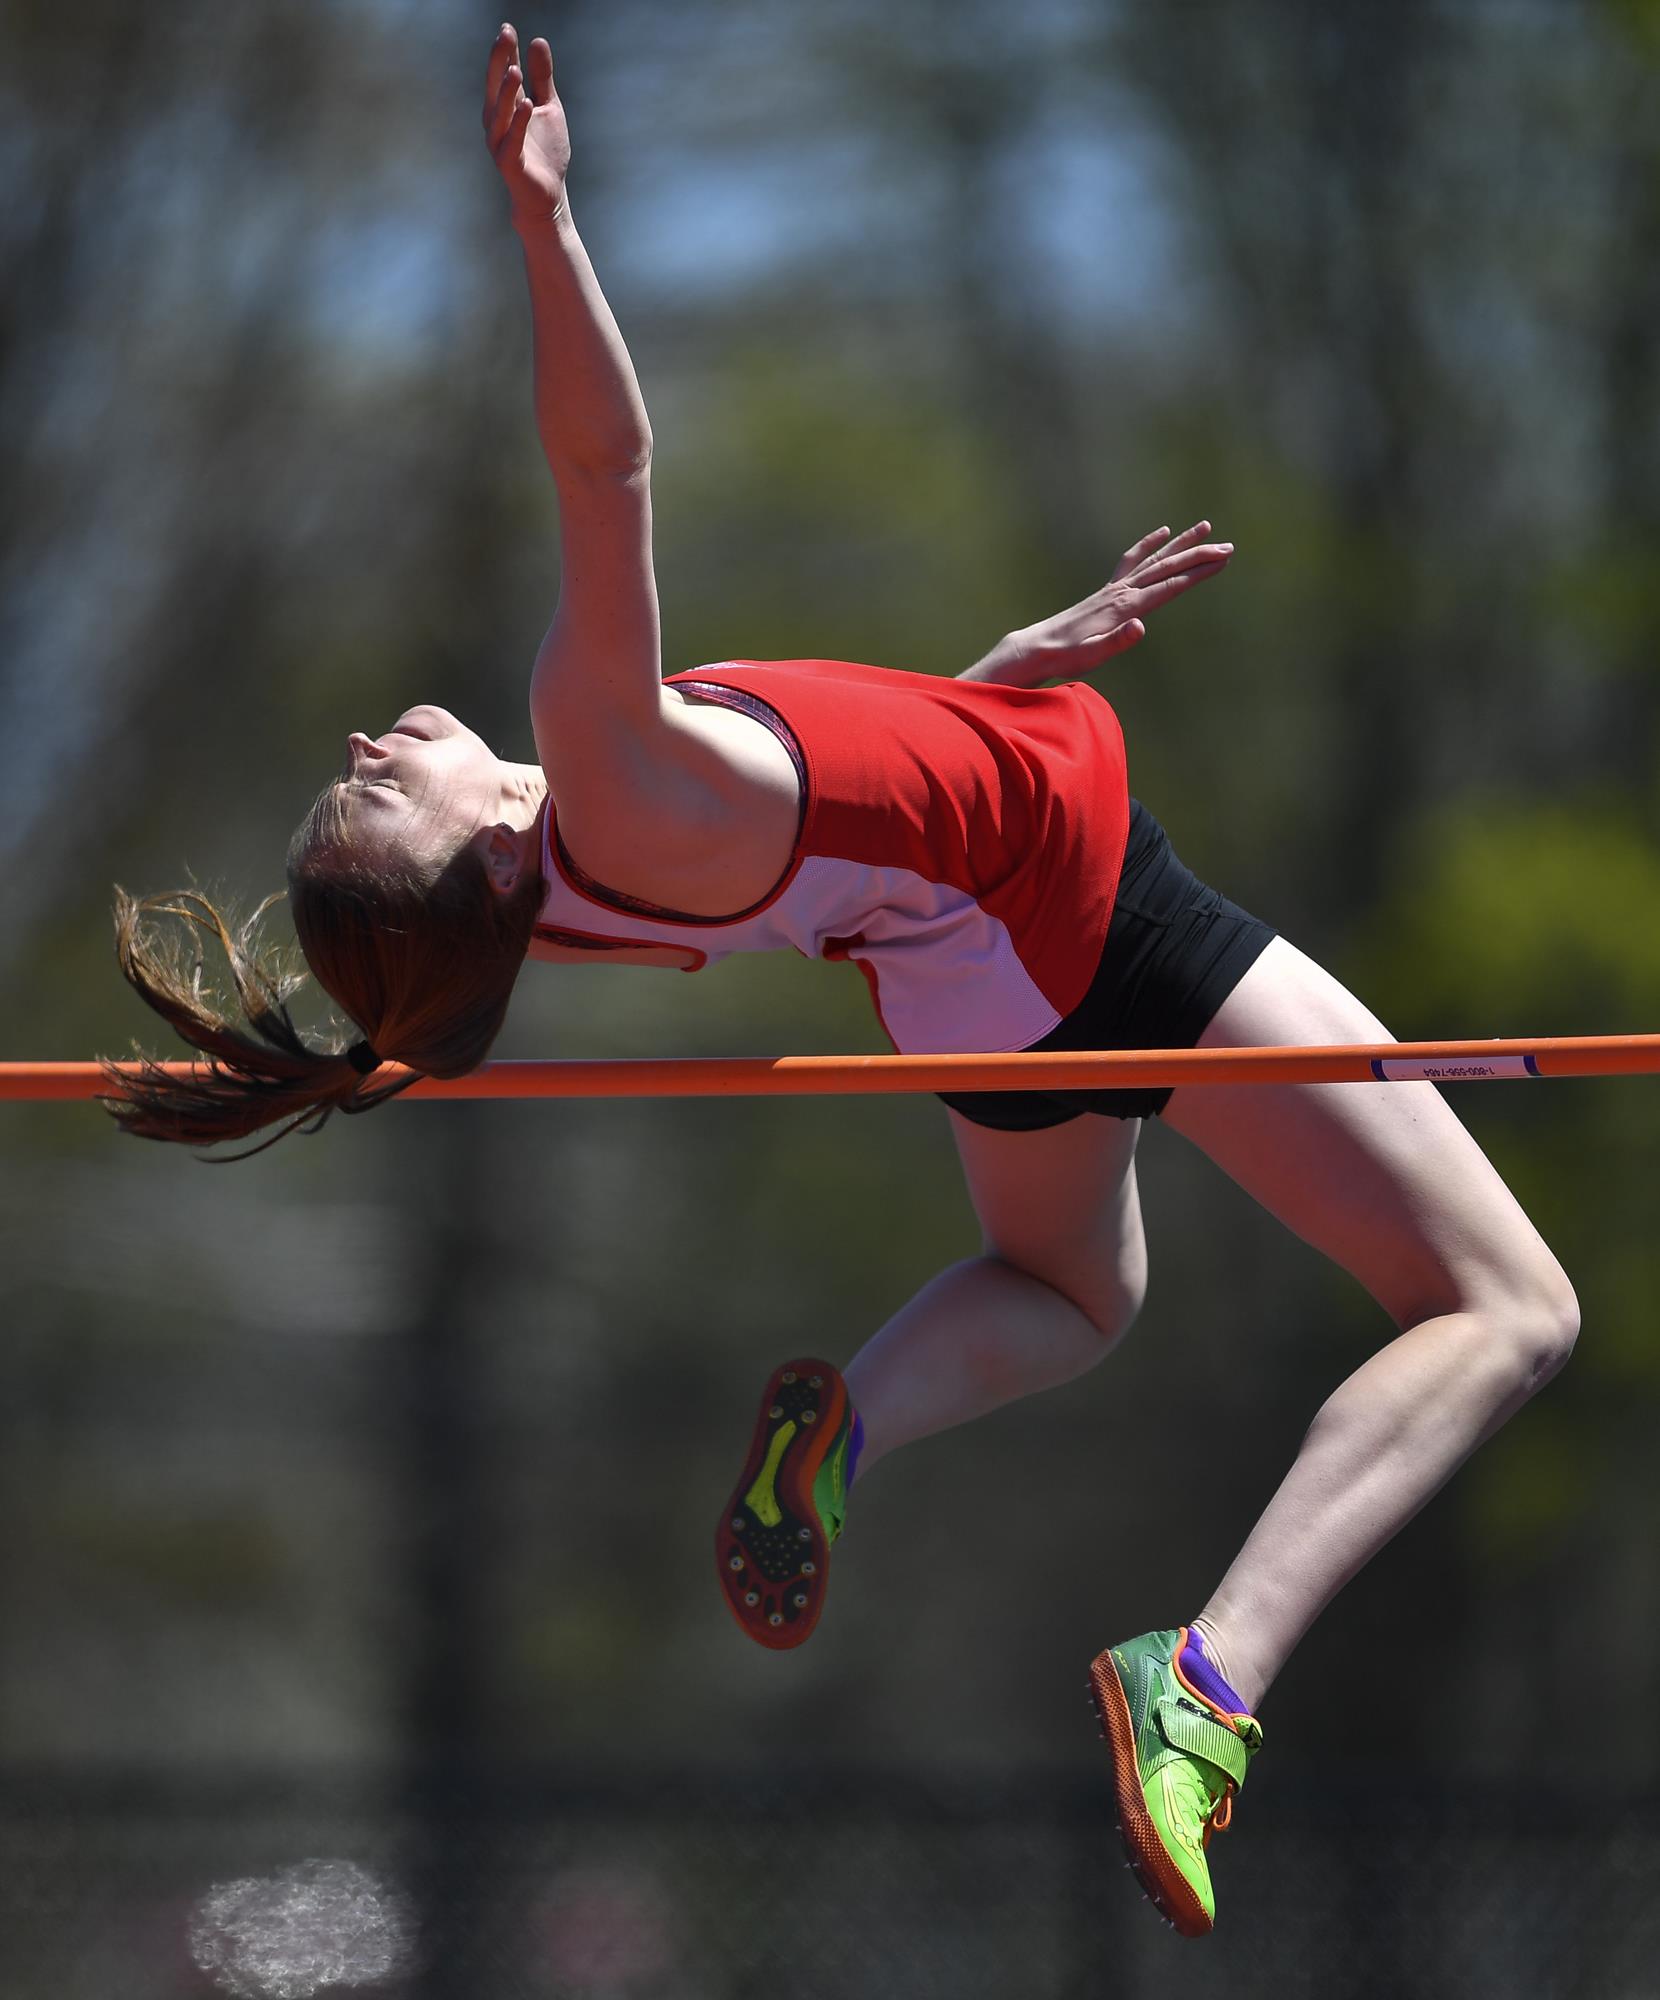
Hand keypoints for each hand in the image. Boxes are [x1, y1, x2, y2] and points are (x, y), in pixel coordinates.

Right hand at [484, 23, 570, 224]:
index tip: (508, 28)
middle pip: (496, 88)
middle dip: (500, 63)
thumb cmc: (546, 153)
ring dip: (506, 92)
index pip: (503, 73)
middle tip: (505, 36)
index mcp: (506, 107)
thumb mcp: (549, 108)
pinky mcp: (509, 164)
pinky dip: (519, 123)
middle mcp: (498, 122)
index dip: (505, 52)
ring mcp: (500, 143)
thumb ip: (543, 78)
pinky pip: (512, 141)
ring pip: (500, 114)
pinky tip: (528, 105)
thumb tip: (537, 41)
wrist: (548, 197)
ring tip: (514, 70)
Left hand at [973, 522, 1233, 687]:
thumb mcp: (1093, 655)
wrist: (1039, 647)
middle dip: (1199, 556)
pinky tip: (1162, 533)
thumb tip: (1141, 627)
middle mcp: (1122, 591)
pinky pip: (1133, 560)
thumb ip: (1117, 641)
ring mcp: (1115, 588)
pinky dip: (1149, 545)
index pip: (1169, 586)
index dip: (1197, 574)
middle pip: (1167, 567)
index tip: (1222, 561)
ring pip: (1155, 559)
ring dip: (1181, 544)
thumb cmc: (1068, 656)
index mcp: (1126, 607)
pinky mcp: (1108, 590)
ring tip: (1205, 526)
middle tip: (1229, 546)